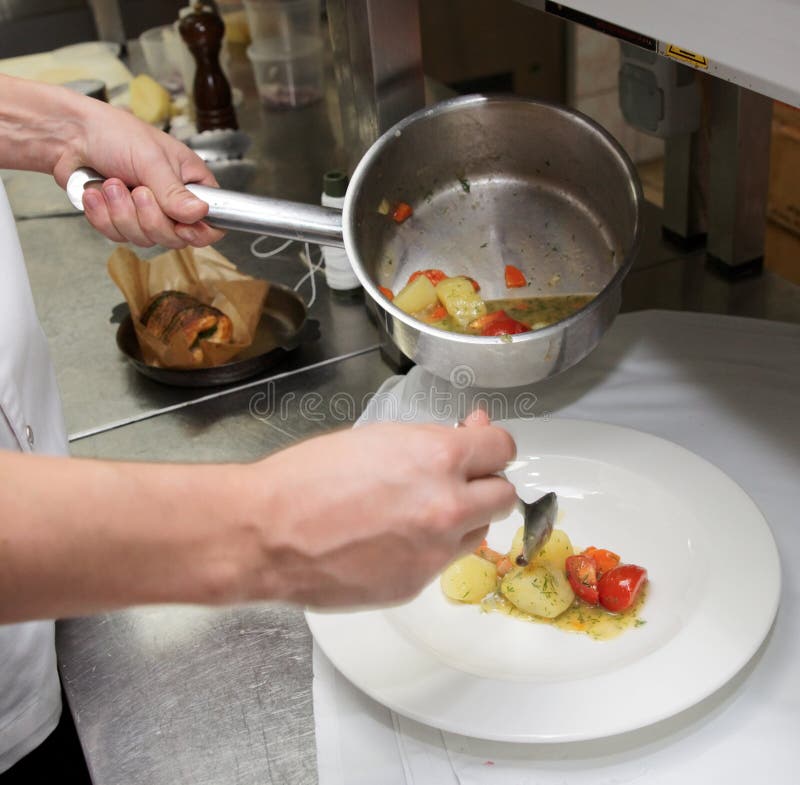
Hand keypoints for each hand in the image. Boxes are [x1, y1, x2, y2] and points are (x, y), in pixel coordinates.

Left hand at [52, 96, 224, 248]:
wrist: (70, 135)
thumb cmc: (114, 133)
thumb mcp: (151, 159)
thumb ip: (175, 192)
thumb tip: (200, 213)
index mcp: (191, 183)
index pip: (213, 221)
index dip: (200, 231)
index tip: (182, 225)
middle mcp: (172, 202)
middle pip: (175, 237)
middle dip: (149, 218)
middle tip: (138, 191)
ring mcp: (146, 213)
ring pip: (145, 239)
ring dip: (121, 213)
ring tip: (112, 184)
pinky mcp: (120, 219)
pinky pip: (118, 236)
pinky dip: (103, 215)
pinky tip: (97, 192)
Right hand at [247, 420, 516, 607]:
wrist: (266, 534)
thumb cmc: (308, 477)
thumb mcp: (377, 438)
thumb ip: (431, 441)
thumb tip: (470, 435)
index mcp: (438, 458)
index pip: (503, 449)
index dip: (490, 446)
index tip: (480, 448)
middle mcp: (447, 507)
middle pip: (504, 496)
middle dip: (484, 484)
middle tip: (457, 481)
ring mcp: (434, 552)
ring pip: (478, 532)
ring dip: (462, 519)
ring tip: (416, 512)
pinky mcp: (416, 585)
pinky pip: (442, 562)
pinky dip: (430, 549)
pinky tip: (392, 540)